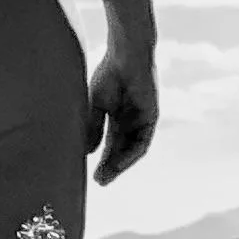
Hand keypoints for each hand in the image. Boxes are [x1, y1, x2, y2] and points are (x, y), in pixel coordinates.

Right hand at [87, 51, 158, 185]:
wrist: (126, 55)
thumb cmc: (110, 74)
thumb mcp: (97, 105)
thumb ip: (93, 126)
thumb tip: (86, 152)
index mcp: (116, 115)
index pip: (110, 143)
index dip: (102, 159)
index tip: (92, 175)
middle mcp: (130, 120)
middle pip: (121, 149)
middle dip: (110, 166)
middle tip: (99, 183)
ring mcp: (142, 119)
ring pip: (131, 149)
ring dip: (120, 164)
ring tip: (106, 178)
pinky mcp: (151, 116)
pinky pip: (142, 141)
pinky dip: (131, 154)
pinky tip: (119, 164)